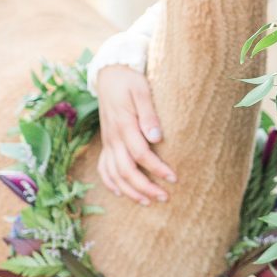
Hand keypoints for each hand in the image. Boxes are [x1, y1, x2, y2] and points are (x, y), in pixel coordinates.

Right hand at [95, 65, 175, 203]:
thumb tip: (156, 137)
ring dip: (130, 190)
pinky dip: (111, 183)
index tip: (174, 178)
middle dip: (145, 187)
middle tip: (164, 197)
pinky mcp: (105, 142)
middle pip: (126, 170)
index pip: (141, 154)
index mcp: (124, 125)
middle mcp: (113, 137)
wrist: (109, 74)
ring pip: (114, 174)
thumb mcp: (142, 90)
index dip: (157, 169)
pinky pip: (103, 168)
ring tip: (147, 201)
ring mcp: (107, 142)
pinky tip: (122, 192)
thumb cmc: (129, 80)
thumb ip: (148, 114)